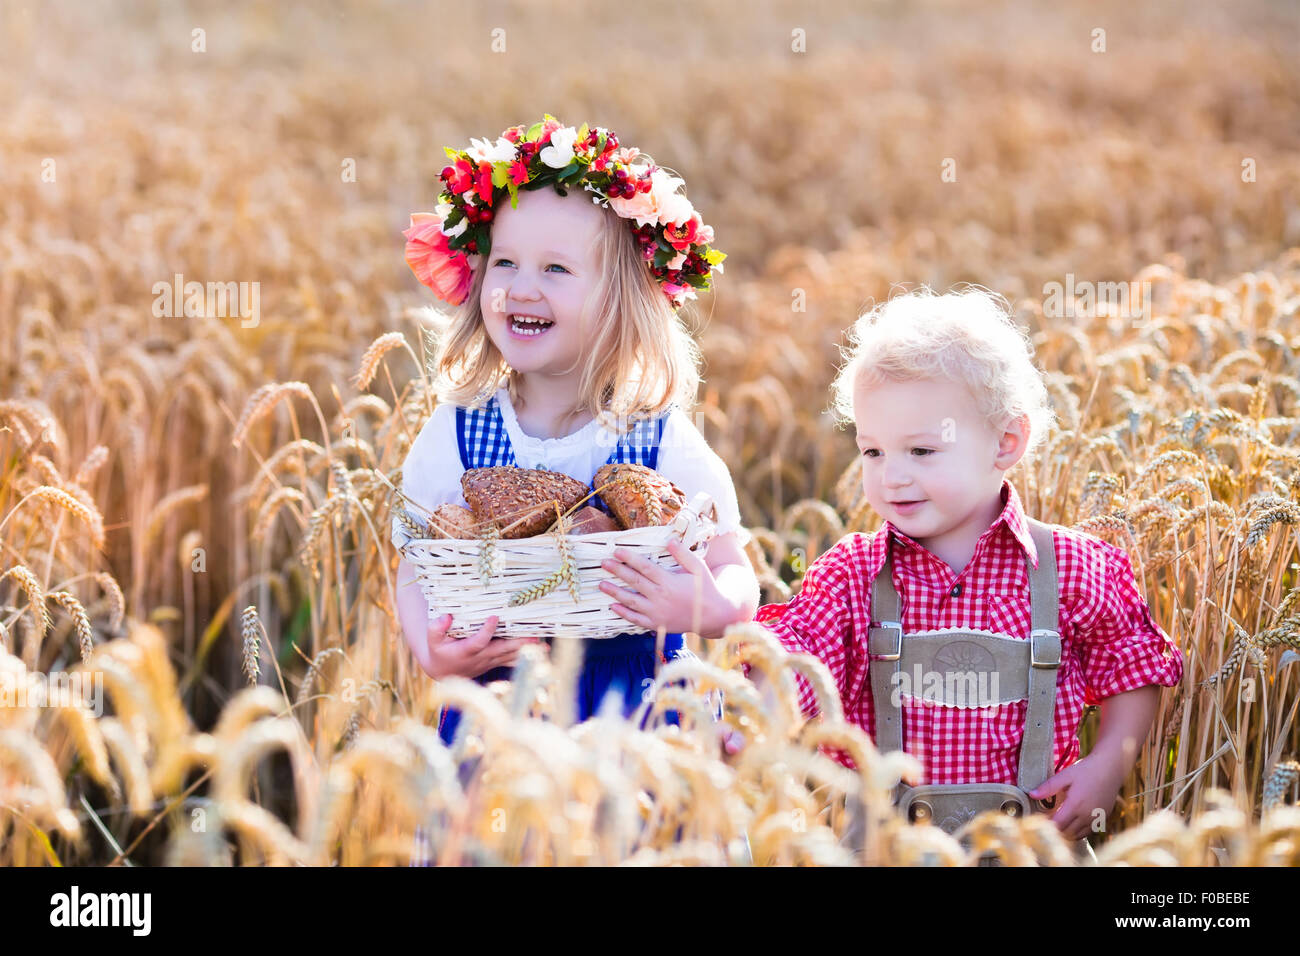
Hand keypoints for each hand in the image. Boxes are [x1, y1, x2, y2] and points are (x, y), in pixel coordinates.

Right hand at [422, 614, 540, 679]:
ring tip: (542, 645)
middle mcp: (480, 658)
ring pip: (510, 655)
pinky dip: (526, 654)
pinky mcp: (495, 662)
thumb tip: (446, 617)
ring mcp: (489, 661)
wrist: (443, 672)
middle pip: (501, 650)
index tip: (494, 617)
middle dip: (518, 643)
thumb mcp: (432, 640)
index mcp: (466, 651)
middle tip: (534, 636)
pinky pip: (512, 660)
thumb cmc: (438, 651)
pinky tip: (542, 652)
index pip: (478, 641)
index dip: (486, 631)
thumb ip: (436, 628)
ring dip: (526, 650)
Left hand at [599, 539, 731, 636]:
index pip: (645, 567)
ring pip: (631, 601)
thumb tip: (669, 541)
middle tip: (603, 563)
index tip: (616, 551)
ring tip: (601, 584)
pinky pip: (636, 619)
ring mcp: (657, 612)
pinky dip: (623, 613)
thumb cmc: (705, 588)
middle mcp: (660, 597)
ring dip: (614, 592)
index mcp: (669, 581)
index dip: (629, 558)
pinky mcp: (656, 624)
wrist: (713, 616)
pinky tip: (613, 606)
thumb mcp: (698, 568)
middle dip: (617, 571)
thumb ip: (683, 554)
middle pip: (634, 581)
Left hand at [1027, 751, 1127, 840]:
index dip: (1046, 824)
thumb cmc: (1086, 770)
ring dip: (1065, 832)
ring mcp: (1096, 819)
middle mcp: (1087, 815)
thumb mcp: (1065, 775)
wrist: (1110, 768)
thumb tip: (1031, 795)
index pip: (1057, 824)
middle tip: (1046, 821)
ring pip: (1077, 835)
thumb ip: (1048, 787)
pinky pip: (1088, 832)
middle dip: (1054, 829)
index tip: (1039, 819)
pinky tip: (1071, 823)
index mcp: (1075, 805)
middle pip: (1066, 832)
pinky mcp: (1103, 818)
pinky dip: (1078, 831)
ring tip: (1057, 823)